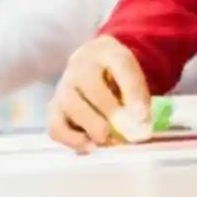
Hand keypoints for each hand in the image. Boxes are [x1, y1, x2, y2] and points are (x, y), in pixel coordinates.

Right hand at [47, 36, 151, 152]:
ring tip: (108, 139)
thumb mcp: (133, 76)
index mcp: (107, 52)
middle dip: (111, 112)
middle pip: (92, 87)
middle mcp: (80, 66)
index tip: (143, 116)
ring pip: (71, 106)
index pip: (121, 66)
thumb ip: (139, 97)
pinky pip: (56, 126)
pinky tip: (90, 145)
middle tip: (126, 131)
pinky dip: (73, 140)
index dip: (133, 92)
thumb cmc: (116, 75)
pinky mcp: (54, 107)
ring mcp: (63, 86)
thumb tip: (139, 124)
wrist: (91, 66)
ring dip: (92, 127)